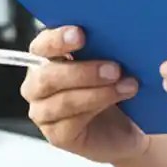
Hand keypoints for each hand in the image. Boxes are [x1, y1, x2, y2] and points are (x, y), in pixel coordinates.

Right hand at [20, 26, 148, 164]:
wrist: (128, 126)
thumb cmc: (114, 85)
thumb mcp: (109, 60)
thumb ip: (103, 46)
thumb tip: (116, 31)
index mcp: (46, 58)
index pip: (42, 45)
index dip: (58, 39)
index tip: (81, 35)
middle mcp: (38, 84)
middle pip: (48, 76)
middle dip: (83, 71)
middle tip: (115, 68)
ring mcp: (43, 112)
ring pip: (62, 101)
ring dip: (97, 92)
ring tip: (126, 85)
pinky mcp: (56, 135)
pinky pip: (71, 122)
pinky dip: (97, 108)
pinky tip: (117, 99)